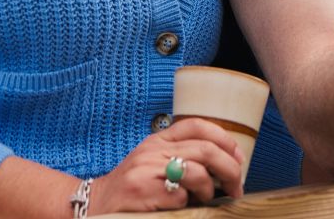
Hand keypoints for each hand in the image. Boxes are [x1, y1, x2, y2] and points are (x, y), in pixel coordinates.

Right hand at [93, 117, 244, 209]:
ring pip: (196, 172)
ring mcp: (148, 170)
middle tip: (237, 185)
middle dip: (229, 167)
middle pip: (205, 149)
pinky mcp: (144, 192)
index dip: (223, 138)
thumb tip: (221, 163)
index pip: (197, 125)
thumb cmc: (132, 186)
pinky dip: (187, 205)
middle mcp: (154, 150)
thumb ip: (180, 155)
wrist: (95, 204)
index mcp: (158, 139)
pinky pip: (180, 198)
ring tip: (207, 199)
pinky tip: (182, 209)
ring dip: (209, 190)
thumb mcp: (152, 161)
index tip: (237, 156)